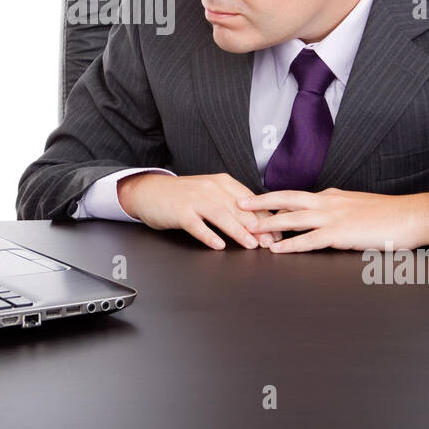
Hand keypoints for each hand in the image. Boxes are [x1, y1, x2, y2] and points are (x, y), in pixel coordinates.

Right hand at [117, 172, 270, 249]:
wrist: (149, 191)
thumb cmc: (182, 196)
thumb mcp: (209, 193)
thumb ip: (231, 203)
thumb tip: (258, 221)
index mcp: (222, 183)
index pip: (250, 200)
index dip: (266, 217)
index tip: (279, 232)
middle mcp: (210, 188)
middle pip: (239, 209)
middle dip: (258, 227)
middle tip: (271, 243)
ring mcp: (194, 199)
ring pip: (221, 215)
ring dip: (237, 231)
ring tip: (251, 244)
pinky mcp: (179, 211)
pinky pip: (196, 225)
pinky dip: (208, 235)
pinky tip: (218, 245)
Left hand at [236, 187, 428, 252]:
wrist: (411, 216)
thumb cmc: (389, 216)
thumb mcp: (358, 207)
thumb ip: (339, 210)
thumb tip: (324, 217)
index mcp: (332, 196)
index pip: (295, 196)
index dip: (273, 200)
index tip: (253, 201)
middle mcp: (328, 202)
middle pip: (286, 198)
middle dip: (260, 202)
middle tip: (237, 203)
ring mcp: (333, 217)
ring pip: (292, 218)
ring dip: (267, 223)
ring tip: (247, 228)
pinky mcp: (340, 233)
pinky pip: (309, 240)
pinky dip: (290, 245)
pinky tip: (276, 250)